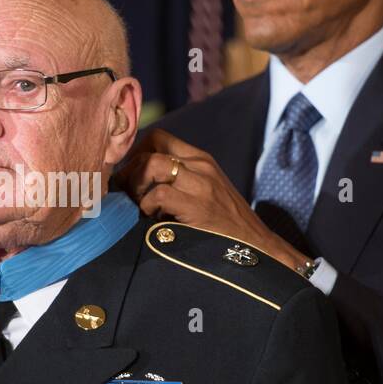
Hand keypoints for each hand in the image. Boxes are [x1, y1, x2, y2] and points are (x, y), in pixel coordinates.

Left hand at [115, 129, 308, 270]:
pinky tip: (152, 220)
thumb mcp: (204, 191)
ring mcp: (201, 184)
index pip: (157, 137)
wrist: (257, 246)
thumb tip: (134, 182)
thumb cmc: (225, 224)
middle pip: (149, 148)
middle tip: (125, 193)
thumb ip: (178, 180)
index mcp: (200, 159)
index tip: (129, 175)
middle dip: (128, 170)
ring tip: (138, 206)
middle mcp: (200, 165)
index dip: (135, 153)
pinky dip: (147, 207)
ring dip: (135, 186)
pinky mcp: (198, 206)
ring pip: (151, 165)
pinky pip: (158, 194)